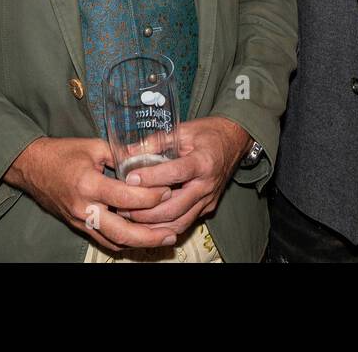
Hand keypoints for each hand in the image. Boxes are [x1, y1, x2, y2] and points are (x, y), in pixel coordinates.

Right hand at [4, 136, 177, 250]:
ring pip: (114, 241)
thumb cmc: (62, 153)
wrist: (31, 166)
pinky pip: (104, 240)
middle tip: (171, 234)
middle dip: (149, 236)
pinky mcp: (78, 225)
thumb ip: (120, 155)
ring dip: (139, 243)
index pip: (126, 198)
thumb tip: (147, 161)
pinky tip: (140, 237)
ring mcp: (80, 220)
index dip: (150, 196)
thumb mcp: (93, 146)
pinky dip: (123, 241)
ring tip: (162, 238)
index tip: (167, 191)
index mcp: (88, 184)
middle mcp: (84, 208)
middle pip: (122, 232)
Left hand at [122, 117, 251, 235]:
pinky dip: (164, 227)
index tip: (130, 179)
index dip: (151, 178)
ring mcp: (208, 200)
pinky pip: (185, 223)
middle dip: (146, 211)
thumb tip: (127, 152)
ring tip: (130, 217)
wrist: (234, 142)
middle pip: (175, 207)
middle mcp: (207, 185)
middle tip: (123, 207)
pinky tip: (146, 223)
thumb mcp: (184, 130)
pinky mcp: (207, 209)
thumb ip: (156, 141)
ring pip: (179, 222)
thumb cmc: (208, 134)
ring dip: (153, 224)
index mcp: (203, 162)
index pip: (175, 173)